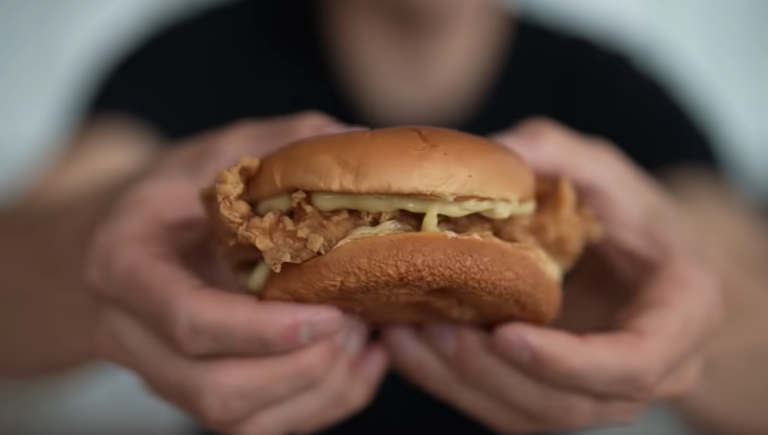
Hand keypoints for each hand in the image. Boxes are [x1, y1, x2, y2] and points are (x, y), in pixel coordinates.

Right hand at [85, 112, 387, 434]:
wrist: (140, 232)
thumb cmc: (181, 189)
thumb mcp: (223, 150)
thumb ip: (284, 144)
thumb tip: (362, 144)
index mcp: (124, 265)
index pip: (187, 320)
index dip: (262, 330)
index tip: (331, 314)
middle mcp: (129, 333)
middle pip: (212, 388)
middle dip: (300, 369)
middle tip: (358, 325)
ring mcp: (159, 372)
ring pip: (234, 420)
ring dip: (315, 393)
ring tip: (365, 342)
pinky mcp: (193, 391)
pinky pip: (255, 429)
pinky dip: (319, 407)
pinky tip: (360, 366)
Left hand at [382, 118, 720, 433]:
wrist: (644, 259)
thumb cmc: (629, 214)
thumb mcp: (603, 170)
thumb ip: (556, 153)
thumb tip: (492, 149)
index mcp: (682, 314)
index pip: (635, 362)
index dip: (568, 361)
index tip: (505, 334)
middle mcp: (652, 369)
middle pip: (572, 403)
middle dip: (494, 372)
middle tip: (433, 330)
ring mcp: (605, 393)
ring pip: (532, 415)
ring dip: (463, 384)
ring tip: (408, 339)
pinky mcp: (560, 396)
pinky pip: (508, 410)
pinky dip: (454, 387)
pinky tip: (410, 351)